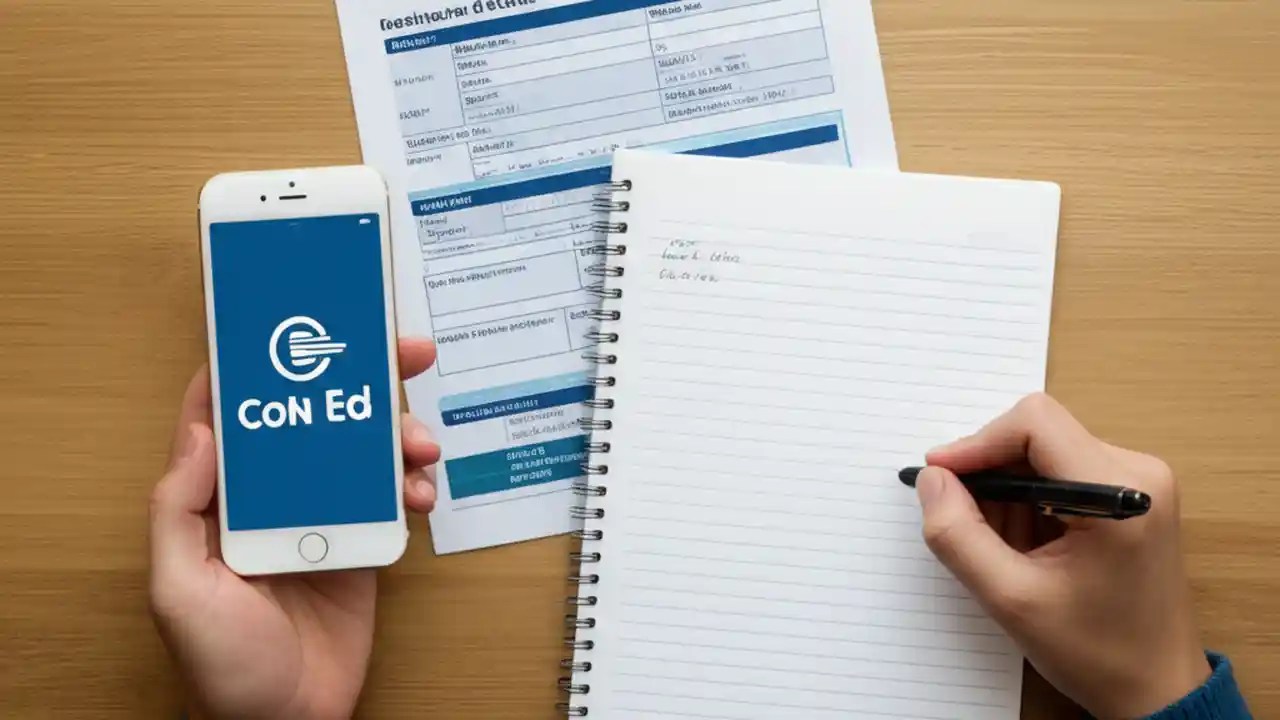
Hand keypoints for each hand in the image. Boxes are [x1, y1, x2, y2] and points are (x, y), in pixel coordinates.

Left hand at [149, 338, 440, 719]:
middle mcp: (272, 497)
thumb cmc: (222, 666)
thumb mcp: (178, 590)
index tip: (293, 319)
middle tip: (401, 350)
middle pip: (316, 416)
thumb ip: (178, 510)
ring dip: (398, 433)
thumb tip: (203, 430)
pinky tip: (424, 492)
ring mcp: (321, 516)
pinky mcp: (361, 541)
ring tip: (421, 443)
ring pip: (363, 450)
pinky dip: (415, 485)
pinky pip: (392, 495)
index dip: (258, 362)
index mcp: (219, 499)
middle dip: (359, 377)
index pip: (233, 413)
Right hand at [914, 394, 1209, 719]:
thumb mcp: (1010, 599)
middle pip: (1037, 435)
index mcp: (1121, 491)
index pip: (1035, 423)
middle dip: (990, 474)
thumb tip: (932, 481)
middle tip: (965, 524)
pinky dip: (1028, 501)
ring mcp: (1138, 480)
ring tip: (1003, 548)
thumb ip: (959, 535)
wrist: (1157, 688)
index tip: (941, 478)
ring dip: (1007, 492)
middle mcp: (1138, 471)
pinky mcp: (1130, 493)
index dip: (978, 443)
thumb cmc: (1097, 652)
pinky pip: (1060, 472)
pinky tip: (1025, 545)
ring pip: (1043, 453)